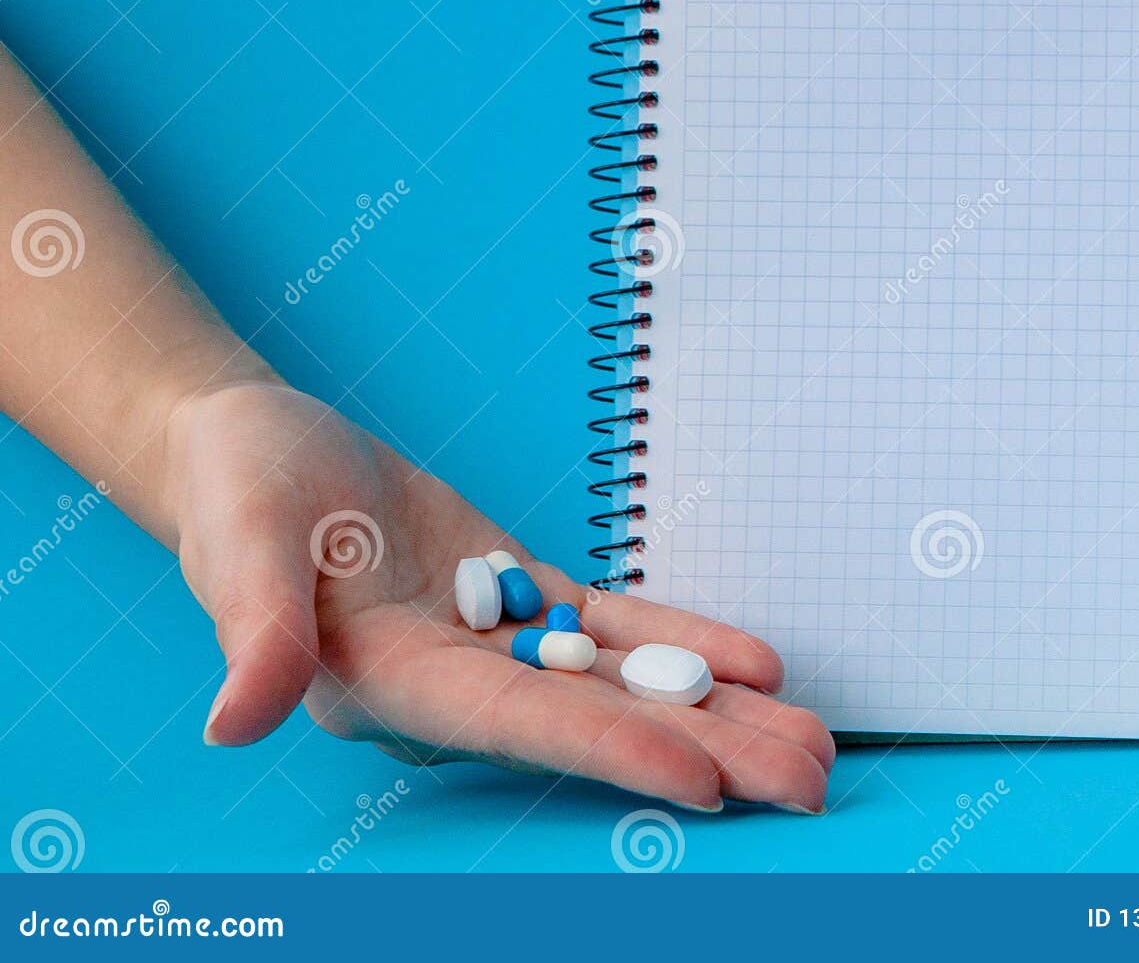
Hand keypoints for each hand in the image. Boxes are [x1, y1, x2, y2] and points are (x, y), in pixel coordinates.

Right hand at [165, 383, 832, 813]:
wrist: (257, 447)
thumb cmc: (237, 486)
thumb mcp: (240, 540)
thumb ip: (256, 629)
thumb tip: (235, 721)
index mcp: (391, 681)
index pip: (517, 724)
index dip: (610, 751)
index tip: (704, 782)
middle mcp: (456, 679)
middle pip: (597, 721)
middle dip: (705, 752)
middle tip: (812, 782)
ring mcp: (495, 638)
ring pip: (620, 679)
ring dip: (717, 711)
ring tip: (813, 741)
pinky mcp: (516, 592)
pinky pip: (613, 622)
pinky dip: (683, 639)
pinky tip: (754, 663)